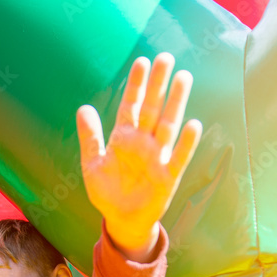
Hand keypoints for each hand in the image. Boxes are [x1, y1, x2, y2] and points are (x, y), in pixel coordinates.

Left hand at [76, 53, 201, 261]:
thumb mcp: (92, 164)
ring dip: (176, 103)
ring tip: (184, 78)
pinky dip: (186, 143)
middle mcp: (143, 142)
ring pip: (168, 125)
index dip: (136, 85)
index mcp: (123, 138)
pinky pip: (179, 157)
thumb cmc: (107, 191)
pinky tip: (193, 123)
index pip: (131, 105)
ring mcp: (157, 157)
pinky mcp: (168, 176)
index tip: (141, 61)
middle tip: (166, 57)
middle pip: (152, 108)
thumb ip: (90, 137)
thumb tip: (83, 108)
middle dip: (158, 84)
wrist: (122, 220)